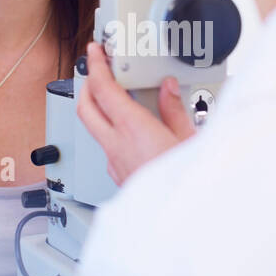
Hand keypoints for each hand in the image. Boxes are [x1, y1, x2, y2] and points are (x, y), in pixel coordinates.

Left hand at [76, 41, 196, 185]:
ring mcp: (114, 163)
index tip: (94, 51)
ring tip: (119, 98)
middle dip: (87, 84)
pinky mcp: (119, 176)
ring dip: (101, 110)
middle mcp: (116, 145)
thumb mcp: (189, 139)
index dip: (95, 65)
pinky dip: (115, 131)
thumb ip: (174, 110)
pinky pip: (109, 147)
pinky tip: (132, 130)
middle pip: (86, 108)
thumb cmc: (188, 184)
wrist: (183, 224)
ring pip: (96, 128)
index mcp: (133, 129)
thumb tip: (169, 90)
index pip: (102, 89)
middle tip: (96, 70)